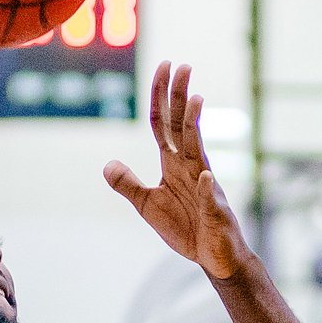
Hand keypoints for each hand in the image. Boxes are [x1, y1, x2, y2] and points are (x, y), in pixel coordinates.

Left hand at [105, 61, 250, 279]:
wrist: (214, 257)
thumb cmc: (186, 228)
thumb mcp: (147, 204)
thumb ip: (129, 183)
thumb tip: (107, 164)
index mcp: (174, 164)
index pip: (165, 124)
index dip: (161, 97)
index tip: (163, 67)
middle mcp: (191, 167)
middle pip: (183, 126)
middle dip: (180, 96)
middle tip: (182, 65)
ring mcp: (206, 187)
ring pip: (198, 151)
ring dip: (195, 126)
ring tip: (195, 100)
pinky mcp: (215, 211)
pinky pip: (210, 197)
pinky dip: (206, 188)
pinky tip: (204, 177)